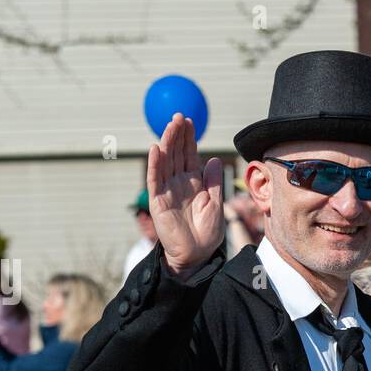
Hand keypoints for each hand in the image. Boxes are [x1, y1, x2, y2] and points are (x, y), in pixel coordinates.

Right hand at [147, 112, 224, 278]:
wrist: (196, 255)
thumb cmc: (207, 233)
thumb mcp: (215, 203)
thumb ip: (213, 182)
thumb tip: (214, 159)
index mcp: (193, 183)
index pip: (189, 155)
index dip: (189, 138)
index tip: (190, 121)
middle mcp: (178, 183)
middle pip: (176, 154)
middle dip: (177, 134)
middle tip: (179, 115)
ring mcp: (167, 191)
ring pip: (165, 162)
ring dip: (166, 143)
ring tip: (170, 125)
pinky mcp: (158, 201)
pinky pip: (155, 180)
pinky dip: (154, 165)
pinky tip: (155, 149)